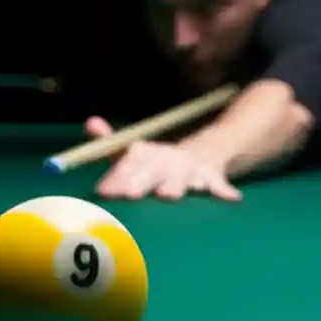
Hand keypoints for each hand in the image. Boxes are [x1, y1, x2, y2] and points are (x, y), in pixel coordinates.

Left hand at [83, 117, 242, 201]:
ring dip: (175, 185)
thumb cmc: (157, 163)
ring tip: (168, 194)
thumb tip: (89, 123)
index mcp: (146, 154)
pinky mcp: (212, 177)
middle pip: (151, 171)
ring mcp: (189, 169)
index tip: (104, 191)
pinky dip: (223, 191)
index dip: (116, 177)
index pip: (128, 164)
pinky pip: (218, 185)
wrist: (203, 153)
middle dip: (140, 182)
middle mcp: (166, 159)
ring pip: (181, 178)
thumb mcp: (133, 153)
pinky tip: (230, 197)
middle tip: (130, 194)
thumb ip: (109, 143)